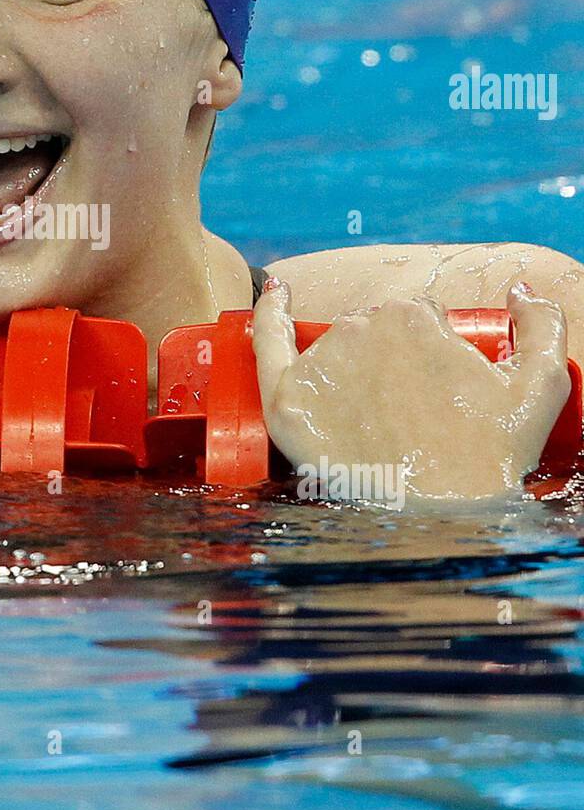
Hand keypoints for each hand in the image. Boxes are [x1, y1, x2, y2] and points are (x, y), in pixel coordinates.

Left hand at [252, 280, 570, 500]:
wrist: (441, 519)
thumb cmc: (490, 456)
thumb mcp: (541, 387)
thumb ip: (542, 325)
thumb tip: (520, 290)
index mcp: (411, 316)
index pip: (415, 322)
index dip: (431, 357)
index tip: (439, 394)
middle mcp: (357, 330)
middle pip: (371, 333)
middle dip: (391, 362)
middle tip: (412, 414)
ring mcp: (317, 365)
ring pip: (333, 351)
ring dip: (351, 371)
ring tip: (379, 422)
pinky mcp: (285, 402)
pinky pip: (267, 348)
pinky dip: (267, 319)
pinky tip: (274, 295)